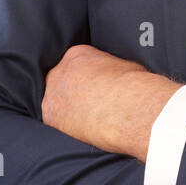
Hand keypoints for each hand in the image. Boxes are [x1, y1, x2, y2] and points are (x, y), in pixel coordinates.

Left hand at [41, 44, 182, 159]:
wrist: (130, 108)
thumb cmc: (133, 88)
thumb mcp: (125, 67)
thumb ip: (109, 71)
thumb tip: (112, 78)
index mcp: (78, 54)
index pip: (76, 64)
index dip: (86, 78)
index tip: (95, 88)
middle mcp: (60, 71)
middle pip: (62, 81)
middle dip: (74, 92)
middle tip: (90, 104)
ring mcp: (52, 94)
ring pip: (56, 102)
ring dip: (68, 110)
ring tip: (88, 119)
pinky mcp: (51, 117)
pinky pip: (55, 121)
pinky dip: (67, 126)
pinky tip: (83, 130)